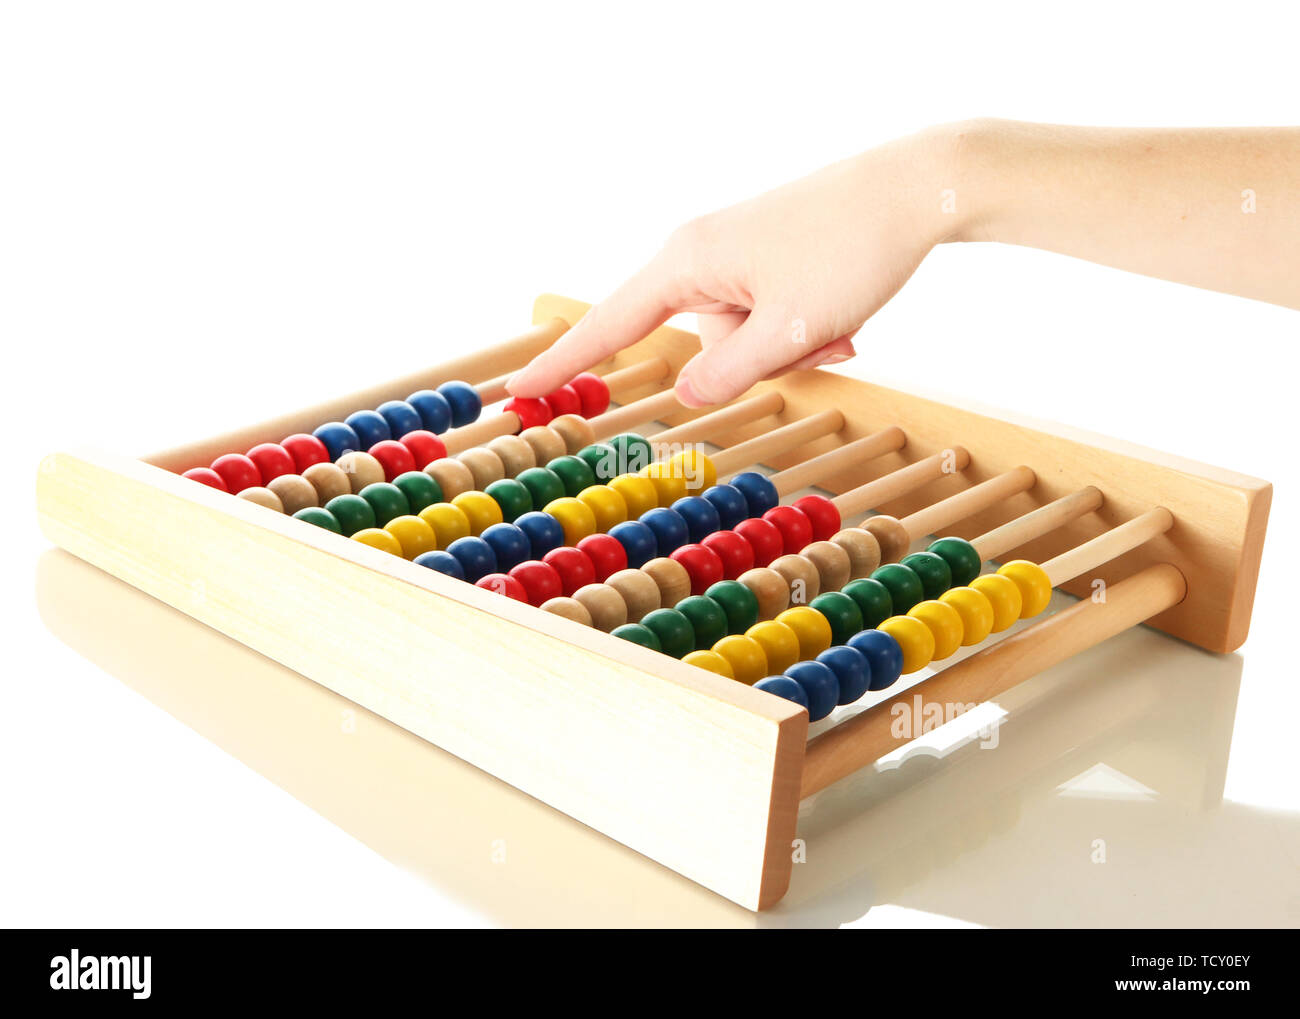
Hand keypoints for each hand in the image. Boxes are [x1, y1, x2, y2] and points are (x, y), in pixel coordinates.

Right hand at [507, 125, 960, 406]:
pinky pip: (769, 312)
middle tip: (819, 339)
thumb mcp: (788, 328)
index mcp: (688, 261)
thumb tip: (687, 392)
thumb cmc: (850, 250)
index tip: (518, 389)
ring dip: (792, 345)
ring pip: (744, 333)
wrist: (920, 187)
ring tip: (842, 324)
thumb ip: (729, 371)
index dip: (564, 363)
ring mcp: (737, 251)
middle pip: (703, 340)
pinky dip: (803, 327)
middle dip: (759, 358)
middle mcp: (702, 252)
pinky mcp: (769, 253)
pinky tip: (845, 316)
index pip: (609, 324)